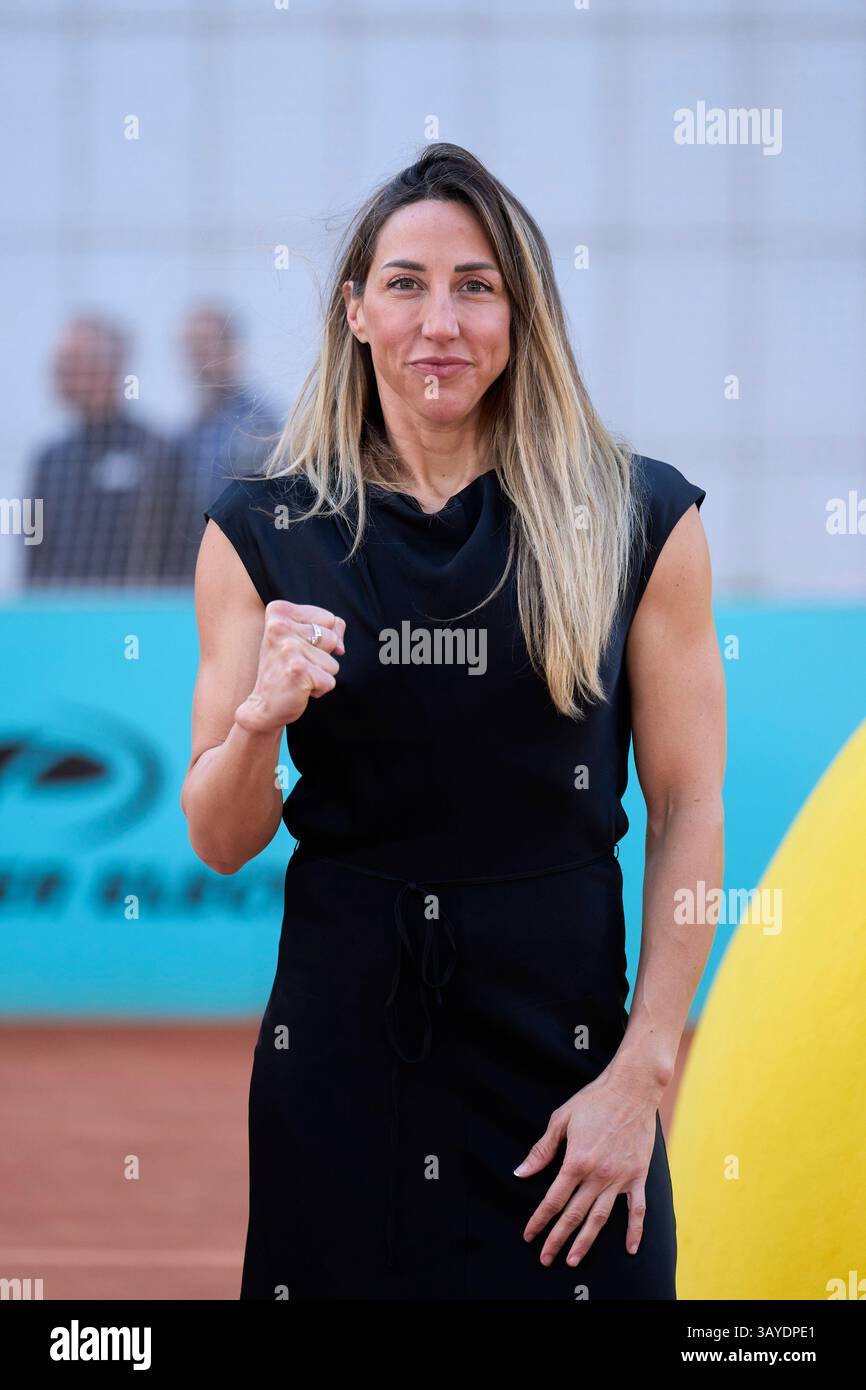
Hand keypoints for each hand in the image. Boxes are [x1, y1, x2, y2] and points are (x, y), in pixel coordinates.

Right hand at [235, 600, 345, 733]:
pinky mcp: (298, 671)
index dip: (323, 638)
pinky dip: (319, 689)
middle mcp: (280, 627)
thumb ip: (329, 628)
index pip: (329, 619)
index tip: (300, 648)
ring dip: (320, 674)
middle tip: (297, 664)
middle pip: (332, 639)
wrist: (263, 705)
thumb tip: (340, 646)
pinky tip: (299, 688)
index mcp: (279, 612)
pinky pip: (330, 681)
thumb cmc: (285, 669)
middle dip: (322, 656)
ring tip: (298, 676)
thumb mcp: (301, 638)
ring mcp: (289, 649)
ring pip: (332, 662)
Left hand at [514, 1065, 661, 1267]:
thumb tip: (521, 1172)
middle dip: (557, 1239)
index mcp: (576, 1161)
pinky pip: (637, 1209)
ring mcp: (620, 1178)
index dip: (539, 1219)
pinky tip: (630, 1248)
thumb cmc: (594, 1100)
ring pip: (601, 1218)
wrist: (632, 1089)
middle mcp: (598, 1174)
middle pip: (574, 1215)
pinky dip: (635, 1230)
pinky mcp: (638, 1176)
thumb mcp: (561, 1119)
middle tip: (546, 1259)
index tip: (529, 1235)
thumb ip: (542, 1149)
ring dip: (586, 1241)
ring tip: (574, 1260)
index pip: (553, 1199)